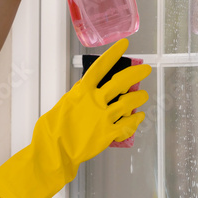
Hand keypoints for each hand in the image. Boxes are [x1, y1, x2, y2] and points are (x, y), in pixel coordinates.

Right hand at [0, 39, 149, 197]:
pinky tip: (139, 117)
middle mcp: (96, 101)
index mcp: (82, 92)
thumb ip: (75, 98)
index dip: (113, 54)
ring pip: (128, 103)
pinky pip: (127, 125)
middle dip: (136, 74)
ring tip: (144, 95)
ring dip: (138, 97)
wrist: (55, 152)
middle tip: (146, 70)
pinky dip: (135, 120)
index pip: (101, 67)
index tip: (125, 45)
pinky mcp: (109, 134)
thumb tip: (82, 93)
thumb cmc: (51, 131)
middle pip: (121, 83)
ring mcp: (104, 117)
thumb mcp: (61, 106)